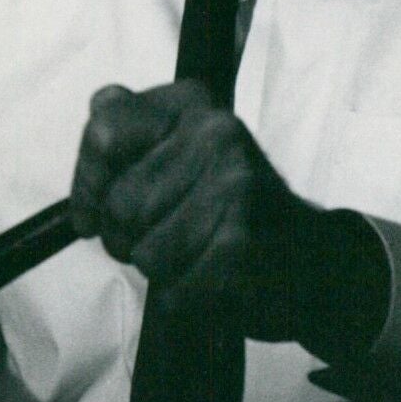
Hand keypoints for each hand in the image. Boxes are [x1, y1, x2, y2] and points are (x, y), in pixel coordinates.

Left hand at [68, 80, 312, 320]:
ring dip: (156, 267)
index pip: (105, 132)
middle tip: (156, 237)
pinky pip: (173, 288)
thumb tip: (97, 117)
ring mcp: (235, 189)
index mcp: (192, 105)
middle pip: (119, 202)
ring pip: (143, 250)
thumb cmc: (228, 205)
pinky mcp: (244, 246)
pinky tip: (209, 277)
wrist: (312, 257)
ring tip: (189, 255)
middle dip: (122, 236)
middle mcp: (217, 135)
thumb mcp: (180, 149)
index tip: (92, 212)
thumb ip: (130, 129)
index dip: (88, 183)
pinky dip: (183, 296)